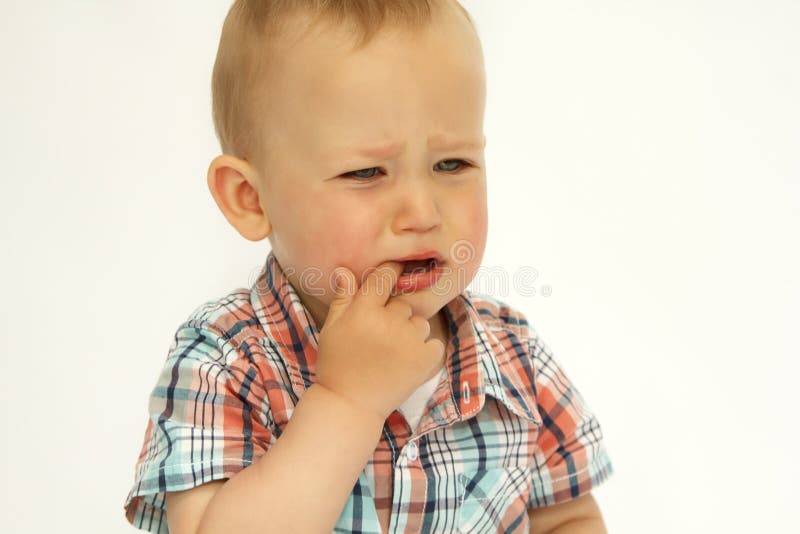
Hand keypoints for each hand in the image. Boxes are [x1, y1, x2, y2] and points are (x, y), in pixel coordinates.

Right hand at [314, 261, 445, 421]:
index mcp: (363, 311)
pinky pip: (434, 343)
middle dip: (395, 316)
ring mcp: (409, 340)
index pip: (384, 276)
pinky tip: (407, 363)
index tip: (395, 273)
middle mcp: (389, 322)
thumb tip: (346, 270)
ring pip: (420, 323)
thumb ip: (343, 299)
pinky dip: (425, 352)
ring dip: (411, 334)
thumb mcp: (332, 328)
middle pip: (403, 304)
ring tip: (392, 353)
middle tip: (380, 337)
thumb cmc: (337, 364)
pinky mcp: (426, 359)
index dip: (392, 271)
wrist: (349, 404)